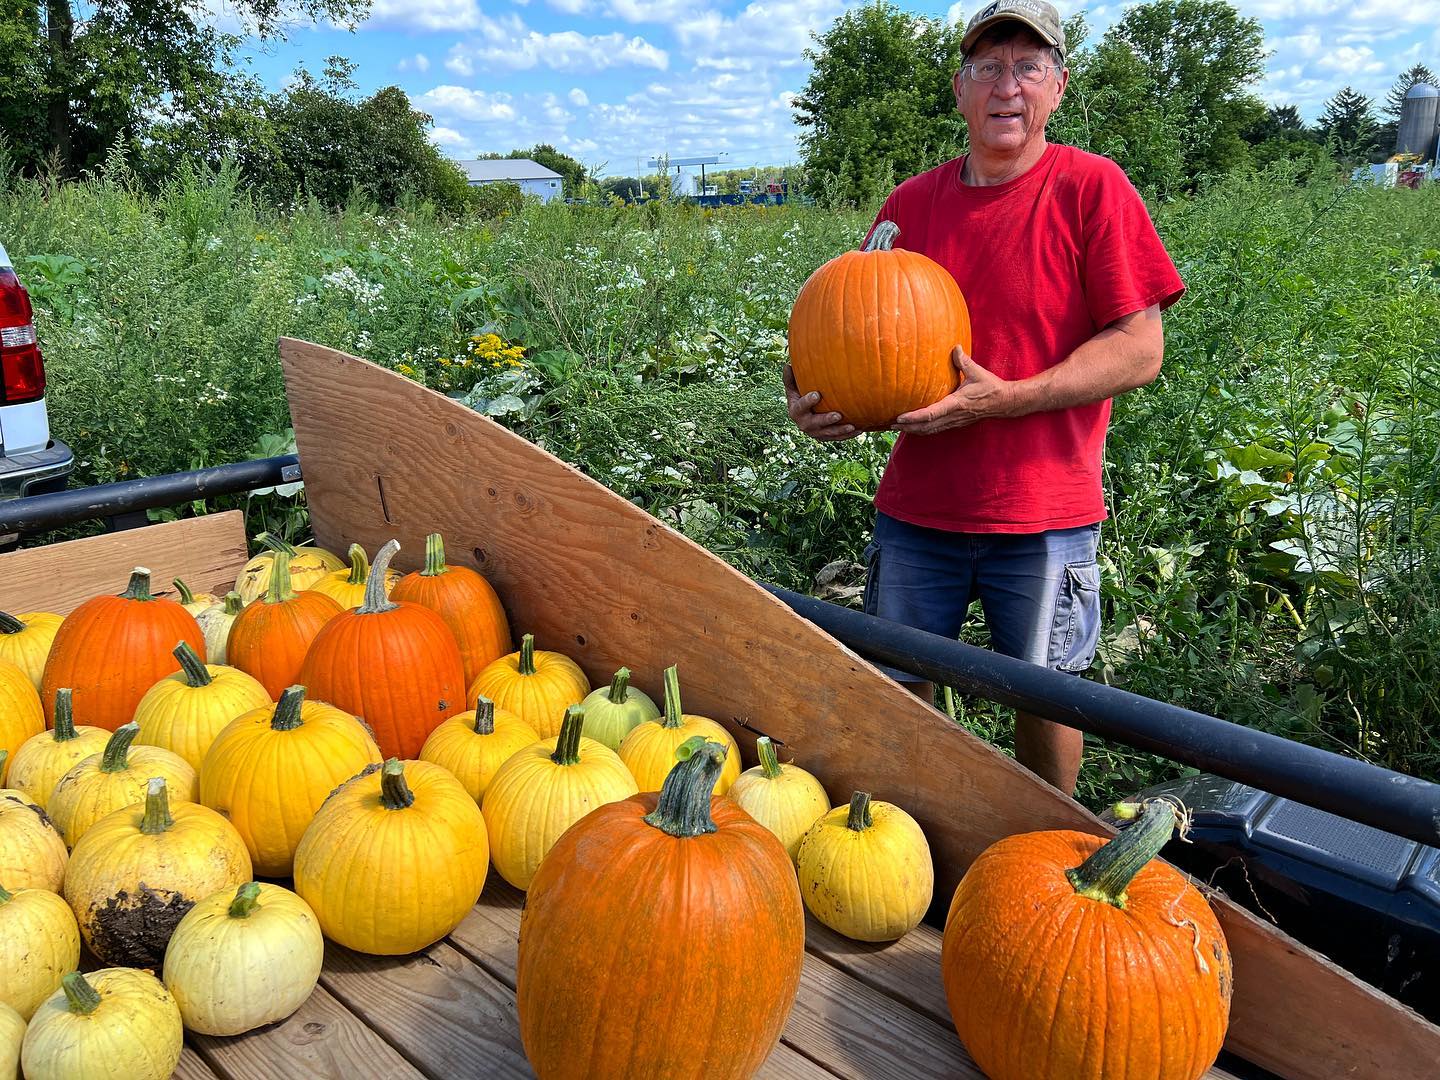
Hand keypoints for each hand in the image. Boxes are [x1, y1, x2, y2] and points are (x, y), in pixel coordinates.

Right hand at [784, 364, 858, 441]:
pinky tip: (859, 430)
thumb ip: (791, 378)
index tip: (817, 395)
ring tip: (851, 426)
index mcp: (795, 411)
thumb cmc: (801, 395)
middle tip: (838, 415)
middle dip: (826, 420)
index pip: (800, 407)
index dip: (807, 402)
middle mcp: (804, 424)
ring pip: (828, 433)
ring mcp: (815, 433)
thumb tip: (788, 364)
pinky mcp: (826, 437)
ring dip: (840, 430)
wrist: (806, 414)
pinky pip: (837, 438)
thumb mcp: (793, 387)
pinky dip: (848, 435)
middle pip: (815, 424)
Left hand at [893, 346, 1015, 435]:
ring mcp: (954, 421)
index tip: (900, 417)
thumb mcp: (977, 372)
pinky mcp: (955, 423)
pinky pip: (936, 429)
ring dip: (913, 430)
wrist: (1004, 403)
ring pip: (930, 430)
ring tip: (896, 427)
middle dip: (908, 427)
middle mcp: (953, 415)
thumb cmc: (990, 386)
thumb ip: (963, 361)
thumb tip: (955, 347)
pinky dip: (922, 430)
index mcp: (957, 403)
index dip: (915, 417)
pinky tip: (912, 428)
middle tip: (890, 424)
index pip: (932, 413)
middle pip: (926, 426)